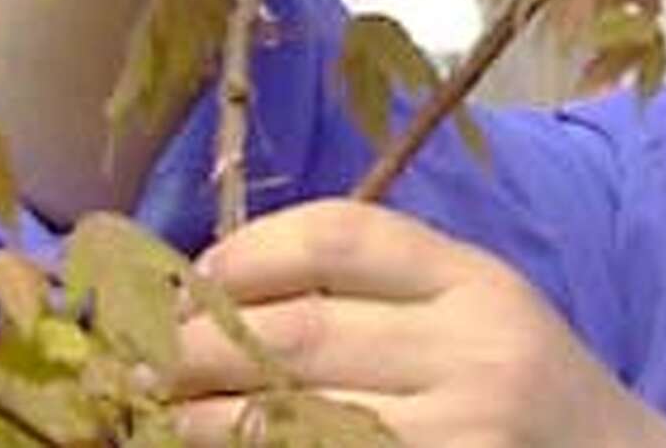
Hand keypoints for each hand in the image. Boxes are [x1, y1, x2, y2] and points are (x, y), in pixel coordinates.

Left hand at [165, 198, 665, 446]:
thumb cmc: (528, 394)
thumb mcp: (483, 313)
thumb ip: (387, 293)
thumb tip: (221, 287)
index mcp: (481, 285)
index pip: (343, 238)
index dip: (246, 252)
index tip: (193, 278)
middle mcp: (475, 356)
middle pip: (295, 336)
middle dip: (192, 350)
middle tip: (137, 364)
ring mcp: (458, 440)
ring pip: (287, 425)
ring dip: (199, 425)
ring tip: (157, 420)